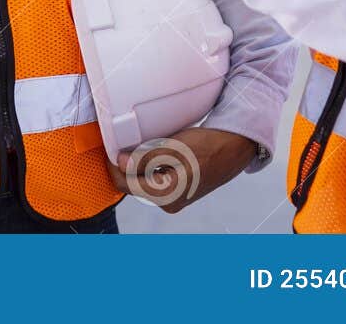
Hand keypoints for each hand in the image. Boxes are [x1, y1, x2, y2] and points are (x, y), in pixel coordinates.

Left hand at [106, 127, 257, 212]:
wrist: (236, 147)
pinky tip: (155, 151)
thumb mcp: (173, 148)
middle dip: (125, 165)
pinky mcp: (178, 191)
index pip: (125, 184)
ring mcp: (174, 199)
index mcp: (166, 196)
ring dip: (138, 164)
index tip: (109, 147)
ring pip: (143, 181)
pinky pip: (155, 180)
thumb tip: (120, 162)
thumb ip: (144, 157)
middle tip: (123, 142)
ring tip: (141, 144)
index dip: (113, 165)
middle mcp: (168, 203)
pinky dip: (149, 166)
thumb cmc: (208, 146)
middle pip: (133, 184)